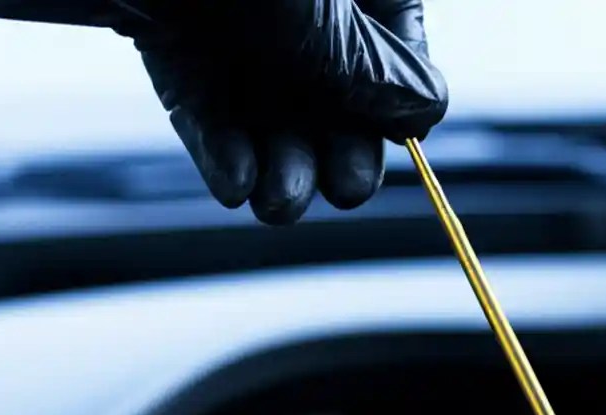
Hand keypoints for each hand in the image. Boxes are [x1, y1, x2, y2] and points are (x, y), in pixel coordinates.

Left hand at [114, 0, 447, 223]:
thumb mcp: (331, 26)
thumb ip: (380, 74)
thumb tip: (427, 113)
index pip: (400, 37)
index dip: (405, 94)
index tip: (408, 136)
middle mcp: (302, 8)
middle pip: (339, 94)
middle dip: (342, 153)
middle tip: (346, 187)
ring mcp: (237, 31)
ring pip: (274, 118)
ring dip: (283, 174)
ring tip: (279, 205)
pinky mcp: (178, 54)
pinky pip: (212, 118)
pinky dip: (225, 159)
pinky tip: (235, 184)